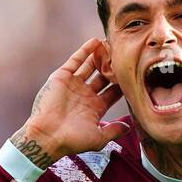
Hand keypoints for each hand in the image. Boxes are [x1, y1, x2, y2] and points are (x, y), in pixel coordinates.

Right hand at [9, 37, 126, 169]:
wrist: (47, 135)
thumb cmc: (72, 140)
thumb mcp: (98, 138)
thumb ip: (114, 130)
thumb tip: (129, 127)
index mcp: (95, 108)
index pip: (112, 92)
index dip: (122, 83)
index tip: (133, 74)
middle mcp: (85, 95)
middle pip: (102, 77)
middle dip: (112, 67)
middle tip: (125, 56)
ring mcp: (74, 85)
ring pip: (90, 66)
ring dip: (100, 56)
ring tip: (112, 44)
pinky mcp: (62, 77)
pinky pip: (75, 60)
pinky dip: (85, 51)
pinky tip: (96, 41)